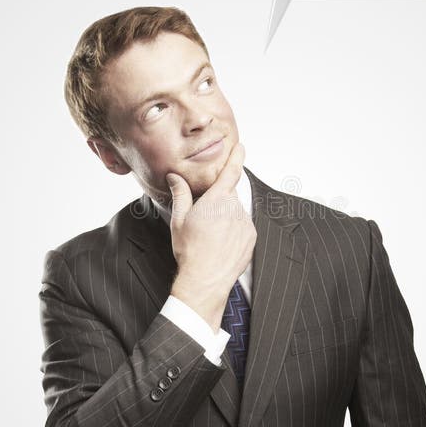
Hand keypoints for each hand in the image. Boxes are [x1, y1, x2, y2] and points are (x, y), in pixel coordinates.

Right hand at [166, 142, 255, 331]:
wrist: (205, 280)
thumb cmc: (189, 250)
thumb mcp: (179, 219)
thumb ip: (180, 194)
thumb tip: (174, 176)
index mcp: (216, 201)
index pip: (230, 172)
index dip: (236, 157)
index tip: (241, 146)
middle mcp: (234, 209)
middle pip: (228, 195)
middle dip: (218, 201)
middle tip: (204, 218)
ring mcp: (245, 223)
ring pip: (236, 211)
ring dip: (226, 216)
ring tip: (211, 236)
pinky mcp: (251, 237)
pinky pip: (243, 225)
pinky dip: (234, 229)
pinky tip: (221, 243)